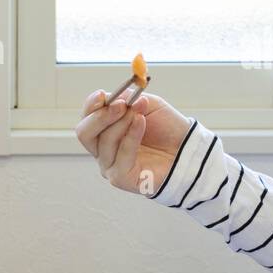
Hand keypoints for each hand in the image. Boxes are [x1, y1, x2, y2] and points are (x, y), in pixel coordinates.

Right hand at [75, 89, 191, 194]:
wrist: (187, 148)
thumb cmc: (165, 128)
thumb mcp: (146, 104)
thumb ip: (126, 99)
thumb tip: (110, 97)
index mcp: (104, 130)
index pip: (86, 118)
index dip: (91, 106)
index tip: (102, 95)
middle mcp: (102, 149)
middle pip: (85, 133)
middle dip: (101, 116)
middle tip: (121, 104)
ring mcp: (109, 165)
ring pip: (104, 142)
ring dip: (122, 123)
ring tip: (140, 113)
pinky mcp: (120, 178)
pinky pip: (120, 156)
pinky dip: (131, 137)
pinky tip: (141, 123)